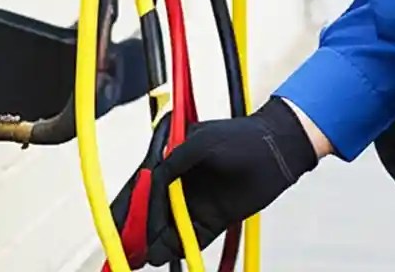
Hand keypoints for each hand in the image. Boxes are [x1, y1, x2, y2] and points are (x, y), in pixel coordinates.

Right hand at [110, 97, 318, 266]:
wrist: (278, 149)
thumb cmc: (240, 138)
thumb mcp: (202, 142)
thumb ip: (175, 162)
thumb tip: (153, 179)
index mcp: (172, 159)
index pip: (143, 186)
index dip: (128, 206)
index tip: (117, 224)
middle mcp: (181, 184)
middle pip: (152, 211)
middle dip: (138, 230)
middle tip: (126, 249)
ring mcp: (197, 202)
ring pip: (170, 227)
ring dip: (156, 242)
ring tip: (146, 257)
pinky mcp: (214, 218)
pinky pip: (192, 236)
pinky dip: (179, 246)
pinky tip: (166, 254)